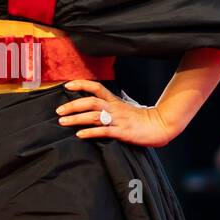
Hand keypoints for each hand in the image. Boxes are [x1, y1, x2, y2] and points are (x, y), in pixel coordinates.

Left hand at [56, 79, 175, 146]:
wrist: (160, 126)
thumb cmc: (140, 118)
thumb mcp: (123, 108)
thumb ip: (109, 106)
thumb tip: (93, 107)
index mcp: (114, 101)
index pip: (95, 87)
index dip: (81, 84)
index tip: (66, 85)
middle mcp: (114, 108)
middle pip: (90, 102)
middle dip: (73, 105)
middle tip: (59, 111)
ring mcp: (118, 120)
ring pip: (94, 116)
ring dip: (77, 118)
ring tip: (63, 122)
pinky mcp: (122, 132)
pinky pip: (104, 131)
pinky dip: (90, 132)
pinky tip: (80, 135)